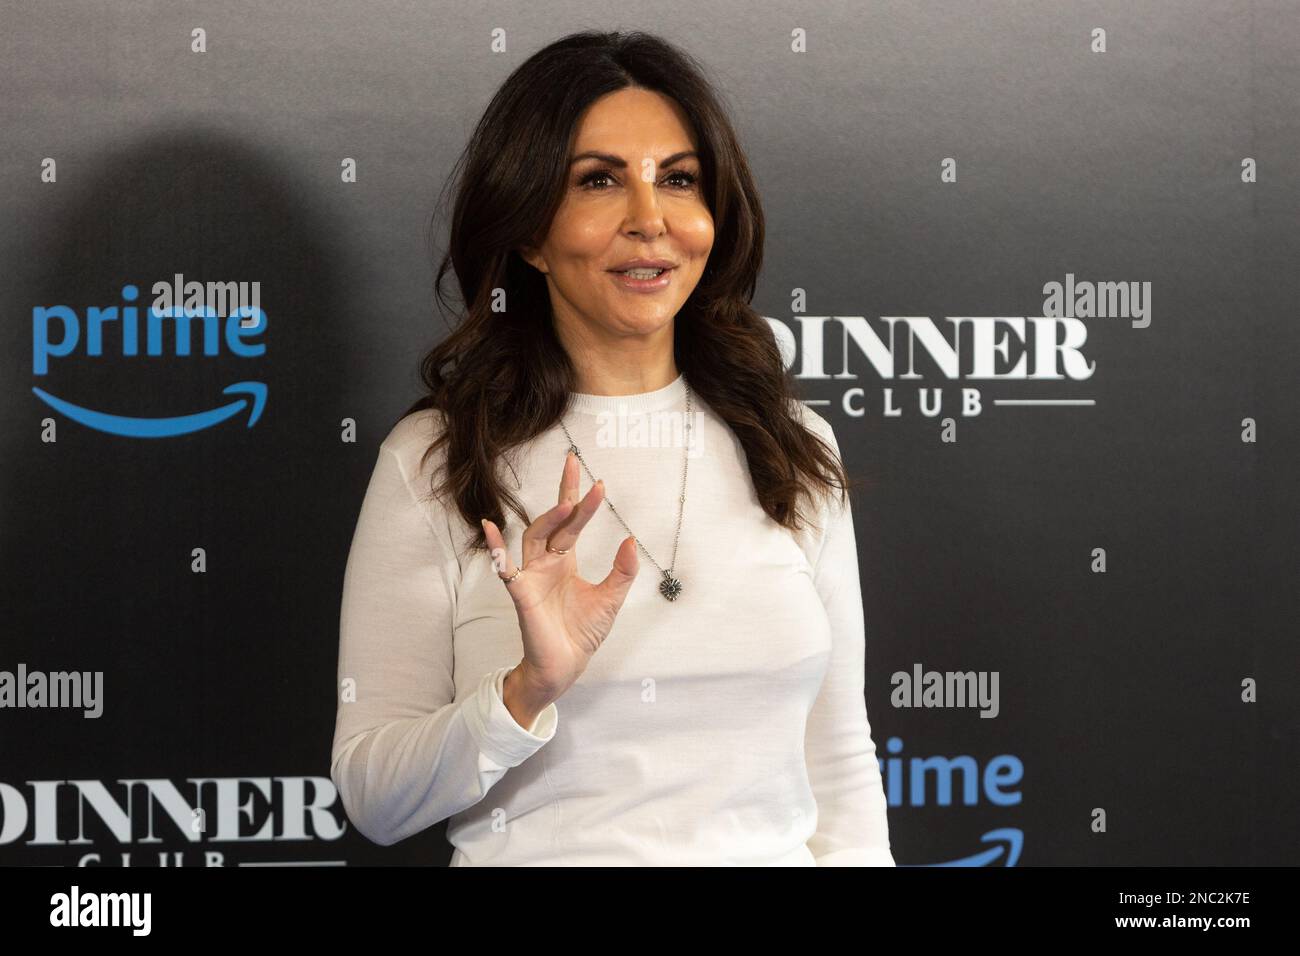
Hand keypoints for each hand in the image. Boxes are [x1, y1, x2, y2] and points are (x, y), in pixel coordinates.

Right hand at [481, 451, 638, 719]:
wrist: (567, 666)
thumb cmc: (582, 632)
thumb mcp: (611, 597)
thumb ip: (622, 570)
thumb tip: (630, 539)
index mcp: (565, 561)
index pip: (573, 523)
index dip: (583, 501)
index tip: (598, 482)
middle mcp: (546, 563)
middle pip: (553, 521)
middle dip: (564, 493)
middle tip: (573, 464)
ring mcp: (532, 576)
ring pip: (535, 537)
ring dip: (549, 518)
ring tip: (567, 502)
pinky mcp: (522, 595)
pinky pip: (506, 569)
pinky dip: (496, 549)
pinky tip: (489, 528)